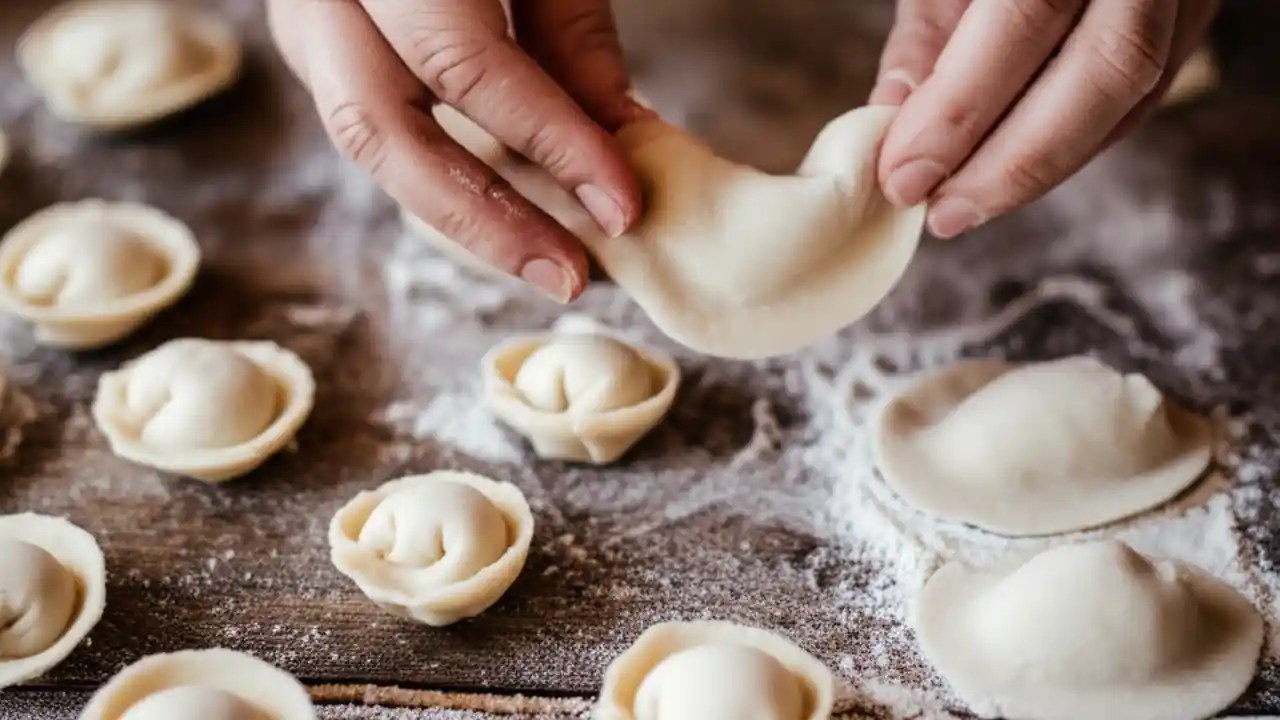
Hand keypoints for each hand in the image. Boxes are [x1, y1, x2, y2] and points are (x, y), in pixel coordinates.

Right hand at [268, 0, 650, 301]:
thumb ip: (570, 31)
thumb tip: (623, 138)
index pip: (462, 61)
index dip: (549, 139)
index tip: (621, 203)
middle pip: (381, 130)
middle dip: (485, 218)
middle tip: (570, 273)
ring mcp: (304, 15)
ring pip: (365, 141)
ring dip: (461, 213)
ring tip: (546, 257)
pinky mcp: (316, 42)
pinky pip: (377, 123)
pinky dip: (444, 174)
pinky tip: (506, 211)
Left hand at [871, 0, 1221, 237]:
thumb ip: (929, 30)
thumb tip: (894, 122)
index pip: (1027, 19)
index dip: (962, 109)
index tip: (904, 175)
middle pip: (1105, 67)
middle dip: (1015, 159)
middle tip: (941, 212)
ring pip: (1135, 90)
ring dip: (1044, 164)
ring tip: (966, 203)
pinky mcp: (1195, 13)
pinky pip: (1144, 94)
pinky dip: (1074, 143)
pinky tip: (1013, 173)